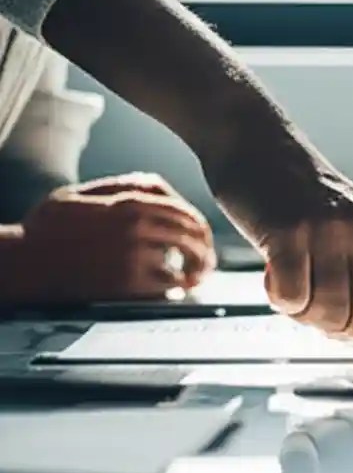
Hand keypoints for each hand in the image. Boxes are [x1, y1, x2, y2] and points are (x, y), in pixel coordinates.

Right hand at [5, 176, 214, 302]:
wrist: (24, 262)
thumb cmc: (48, 228)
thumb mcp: (79, 194)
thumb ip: (120, 186)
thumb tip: (157, 185)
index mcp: (128, 201)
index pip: (183, 209)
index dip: (198, 223)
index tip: (202, 233)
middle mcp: (138, 225)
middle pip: (192, 233)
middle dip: (205, 245)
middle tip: (209, 256)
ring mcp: (135, 254)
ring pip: (186, 257)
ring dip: (199, 265)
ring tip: (200, 273)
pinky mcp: (129, 282)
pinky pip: (169, 283)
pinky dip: (179, 284)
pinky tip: (179, 286)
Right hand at [203, 132, 352, 378]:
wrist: (256, 140)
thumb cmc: (295, 193)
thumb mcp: (347, 226)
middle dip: (338, 330)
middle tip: (314, 308)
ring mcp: (329, 231)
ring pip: (328, 313)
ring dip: (303, 312)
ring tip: (291, 282)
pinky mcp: (291, 231)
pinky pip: (293, 295)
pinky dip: (279, 297)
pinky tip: (273, 273)